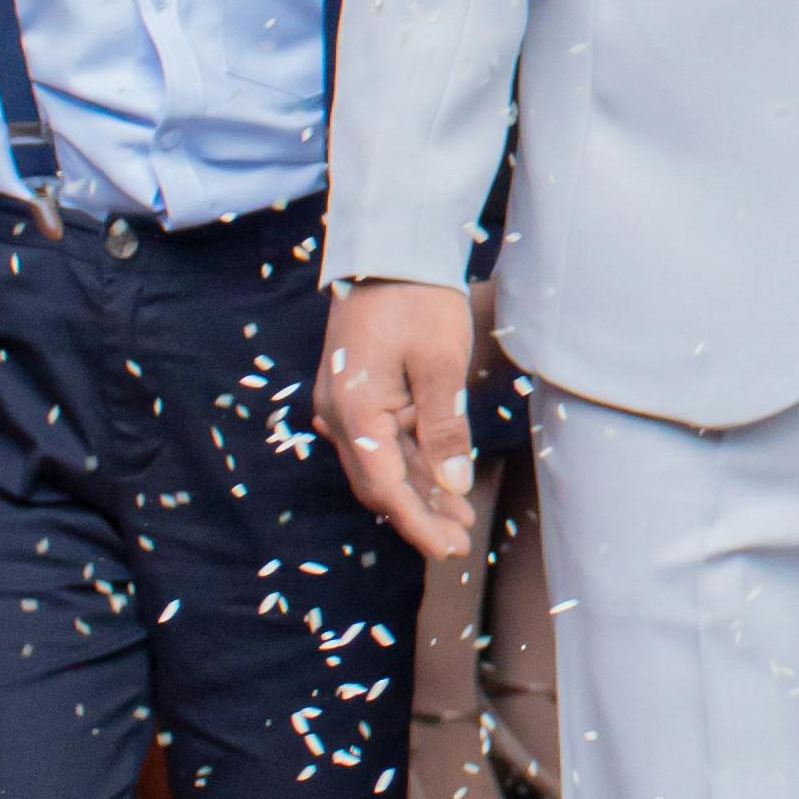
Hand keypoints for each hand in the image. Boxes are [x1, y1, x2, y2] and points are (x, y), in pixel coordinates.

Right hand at [318, 281, 480, 559]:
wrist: (390, 249)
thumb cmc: (418, 300)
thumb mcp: (441, 365)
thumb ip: (444, 430)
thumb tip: (452, 486)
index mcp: (354, 411)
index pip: (386, 486)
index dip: (418, 522)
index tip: (449, 549)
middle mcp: (339, 414)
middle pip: (379, 482)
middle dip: (419, 514)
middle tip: (459, 541)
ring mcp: (344, 404)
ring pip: (382, 464)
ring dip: (418, 490)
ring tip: (458, 518)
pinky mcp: (356, 394)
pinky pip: (382, 440)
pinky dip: (411, 462)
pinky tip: (440, 480)